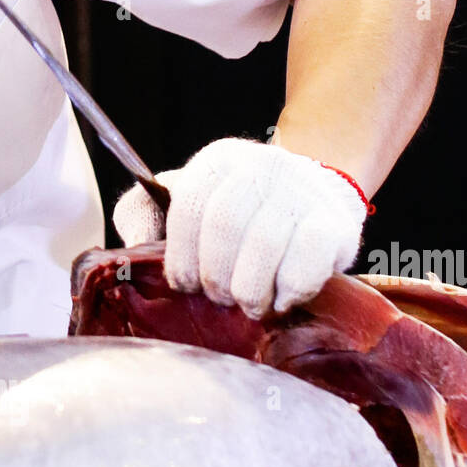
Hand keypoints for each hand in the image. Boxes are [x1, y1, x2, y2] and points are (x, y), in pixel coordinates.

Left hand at [113, 138, 368, 317]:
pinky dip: (289, 291)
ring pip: (266, 247)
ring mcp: (302, 191)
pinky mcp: (335, 222)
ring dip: (250, 291)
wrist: (310, 197)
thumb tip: (131, 251)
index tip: (184, 285)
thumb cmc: (235, 213)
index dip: (182, 257)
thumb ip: (144, 217)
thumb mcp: (182, 202)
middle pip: (226, 226)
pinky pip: (307, 263)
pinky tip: (281, 297)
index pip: (189, 207)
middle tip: (220, 298)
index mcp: (217, 163)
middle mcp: (261, 166)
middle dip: (215, 277)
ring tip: (248, 303)